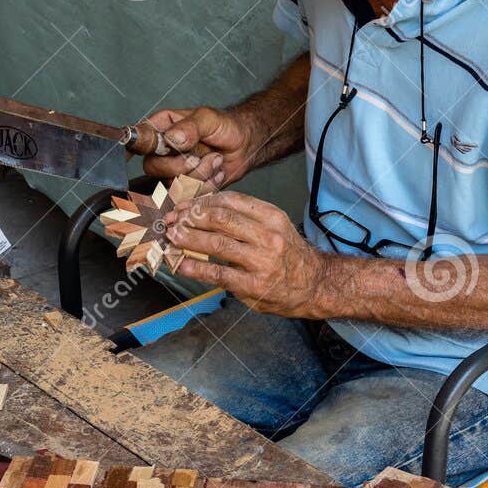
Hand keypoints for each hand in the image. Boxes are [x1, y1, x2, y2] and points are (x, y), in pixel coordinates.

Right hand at [138, 105, 257, 190]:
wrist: (244, 145)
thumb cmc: (226, 127)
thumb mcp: (209, 119)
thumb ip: (190, 127)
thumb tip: (172, 139)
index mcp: (162, 128)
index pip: (138, 138)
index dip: (136, 147)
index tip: (142, 152)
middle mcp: (162, 151)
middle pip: (153, 168)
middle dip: (181, 167)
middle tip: (199, 157)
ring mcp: (173, 171)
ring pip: (173, 185)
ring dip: (200, 175)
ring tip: (216, 160)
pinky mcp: (186, 187)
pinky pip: (189, 196)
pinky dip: (207, 187)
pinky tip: (217, 172)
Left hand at [166, 192, 330, 314]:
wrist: (314, 285)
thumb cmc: (288, 255)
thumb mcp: (275, 227)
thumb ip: (245, 218)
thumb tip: (204, 211)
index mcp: (272, 217)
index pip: (230, 201)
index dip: (202, 202)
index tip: (185, 207)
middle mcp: (268, 237)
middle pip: (221, 219)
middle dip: (191, 217)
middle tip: (173, 220)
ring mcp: (260, 262)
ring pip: (217, 243)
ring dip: (189, 238)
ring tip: (172, 237)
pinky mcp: (252, 285)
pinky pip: (217, 273)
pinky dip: (195, 267)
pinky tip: (181, 264)